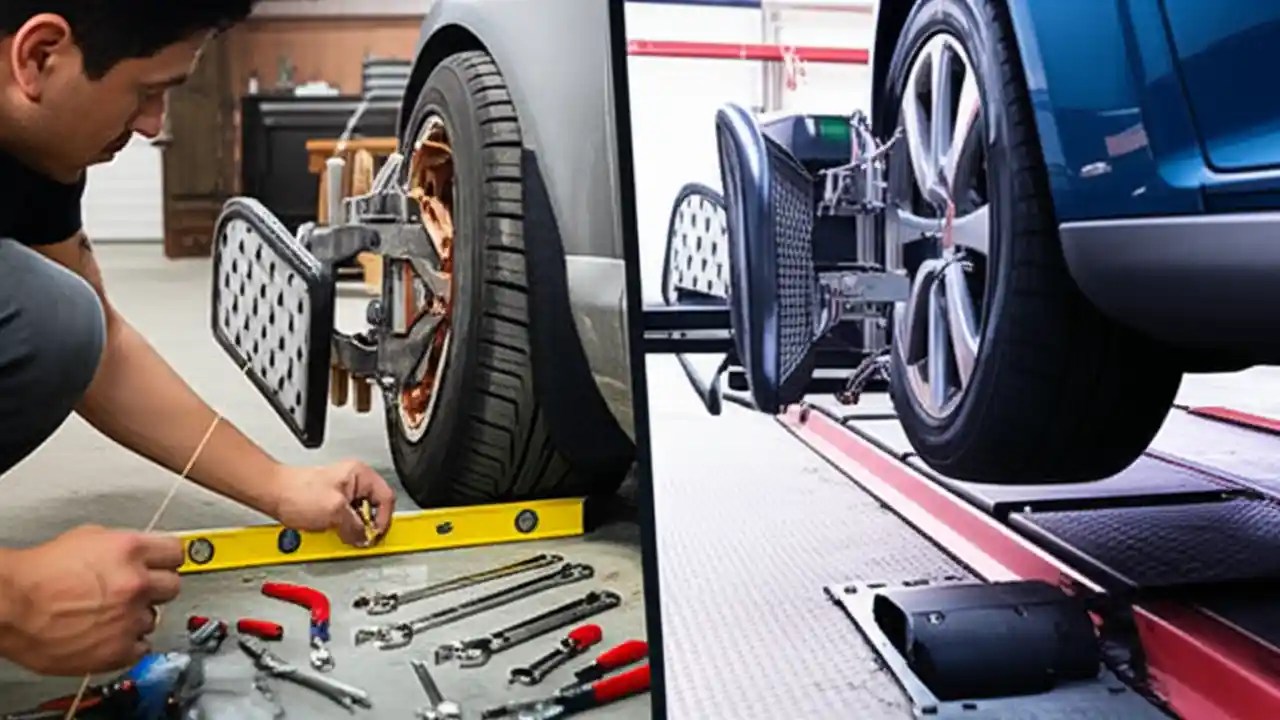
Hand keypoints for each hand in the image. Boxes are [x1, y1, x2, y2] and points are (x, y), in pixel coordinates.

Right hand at [0, 525, 182, 675]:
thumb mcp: (87, 538)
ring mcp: (129, 618)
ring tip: (107, 614)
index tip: (163, 565)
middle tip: (133, 591)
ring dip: (136, 616)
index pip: (176, 553)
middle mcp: (135, 584)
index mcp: (131, 551)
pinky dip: (128, 643)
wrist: (9, 607)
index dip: (166, 559)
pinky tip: (108, 634)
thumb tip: (141, 552)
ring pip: (154, 618)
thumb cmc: (37, 575)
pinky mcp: (118, 650)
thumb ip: (123, 546)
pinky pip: (142, 647)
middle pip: (172, 586)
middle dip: (154, 588)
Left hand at [273, 460, 395, 546]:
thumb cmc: (296, 492)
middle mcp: (354, 481)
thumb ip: (355, 527)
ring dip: (351, 529)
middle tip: (360, 537)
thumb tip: (365, 538)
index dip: (384, 520)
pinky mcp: (331, 503)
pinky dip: (340, 529)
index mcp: (361, 475)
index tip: (374, 534)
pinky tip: (331, 531)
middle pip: (374, 509)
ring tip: (341, 533)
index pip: (387, 499)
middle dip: (366, 526)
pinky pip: (345, 520)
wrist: (272, 494)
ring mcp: (342, 492)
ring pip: (359, 516)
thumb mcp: (334, 512)